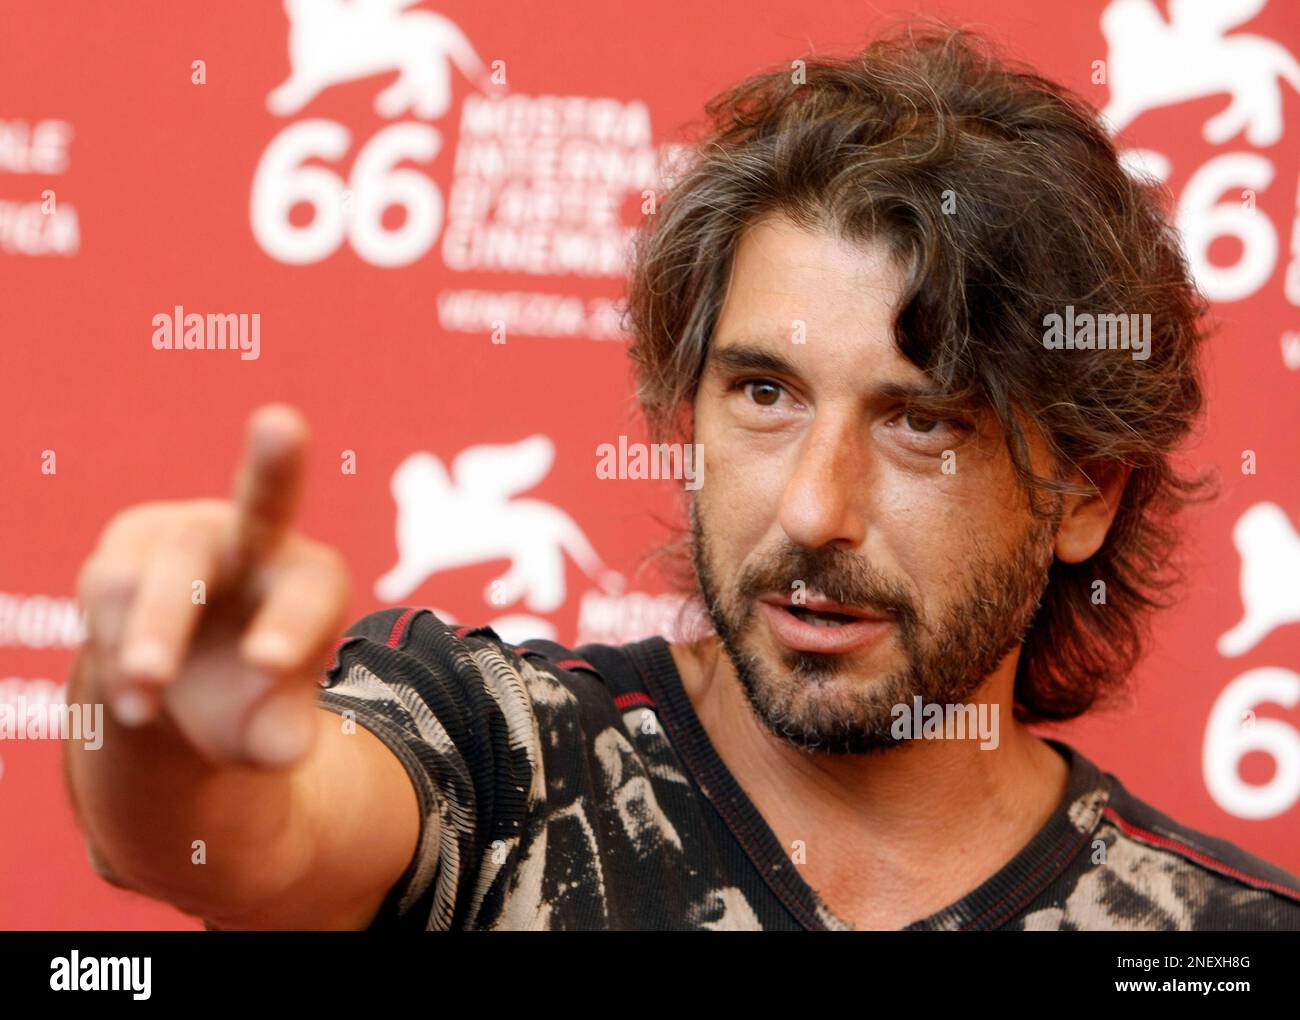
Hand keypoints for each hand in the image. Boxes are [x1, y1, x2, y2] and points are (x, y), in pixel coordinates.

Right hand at [76, 404, 350, 767]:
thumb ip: (278, 739)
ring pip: (165, 570)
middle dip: (274, 463)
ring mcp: (188, 538)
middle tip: (283, 424)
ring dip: (150, 636)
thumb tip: (285, 749)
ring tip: (146, 700)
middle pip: (265, 498)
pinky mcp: (126, 548)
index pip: (311, 594)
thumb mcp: (266, 733)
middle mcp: (258, 542)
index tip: (269, 664)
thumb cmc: (243, 700)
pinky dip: (111, 647)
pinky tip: (136, 697)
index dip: (291, 627)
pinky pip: (109, 592)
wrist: (178, 686)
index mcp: (311, 582)